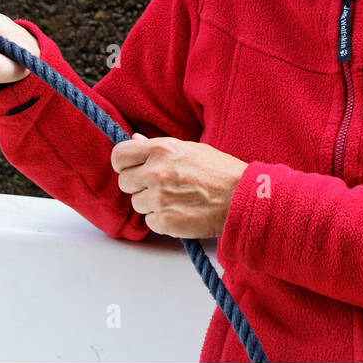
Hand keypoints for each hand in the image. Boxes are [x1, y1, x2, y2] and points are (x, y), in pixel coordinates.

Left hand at [112, 134, 248, 238]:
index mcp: (161, 149)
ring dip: (151, 203)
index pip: (119, 155)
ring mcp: (159, 198)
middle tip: (159, 186)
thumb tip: (135, 140)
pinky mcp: (165, 221)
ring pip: (137, 203)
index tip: (130, 168)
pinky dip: (162, 220)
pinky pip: (150, 221)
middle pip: (124, 182)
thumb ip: (158, 148)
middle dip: (138, 185)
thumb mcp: (190, 149)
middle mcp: (156, 172)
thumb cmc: (220, 171)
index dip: (122, 163)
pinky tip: (181, 211)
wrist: (242, 198)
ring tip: (176, 199)